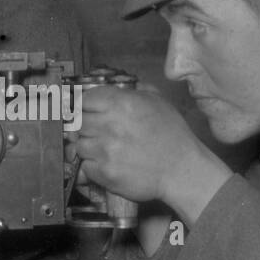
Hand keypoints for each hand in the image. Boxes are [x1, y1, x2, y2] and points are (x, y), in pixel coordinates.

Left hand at [73, 86, 231, 222]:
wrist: (182, 170)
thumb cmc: (172, 135)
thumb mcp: (157, 101)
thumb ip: (133, 90)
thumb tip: (115, 87)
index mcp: (120, 103)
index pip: (84, 99)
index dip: (84, 105)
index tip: (86, 110)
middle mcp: (109, 125)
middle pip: (77, 122)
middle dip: (86, 125)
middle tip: (98, 130)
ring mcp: (105, 150)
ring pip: (78, 144)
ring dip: (89, 146)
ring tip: (106, 148)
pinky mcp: (104, 172)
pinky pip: (85, 165)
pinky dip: (93, 165)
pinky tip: (108, 163)